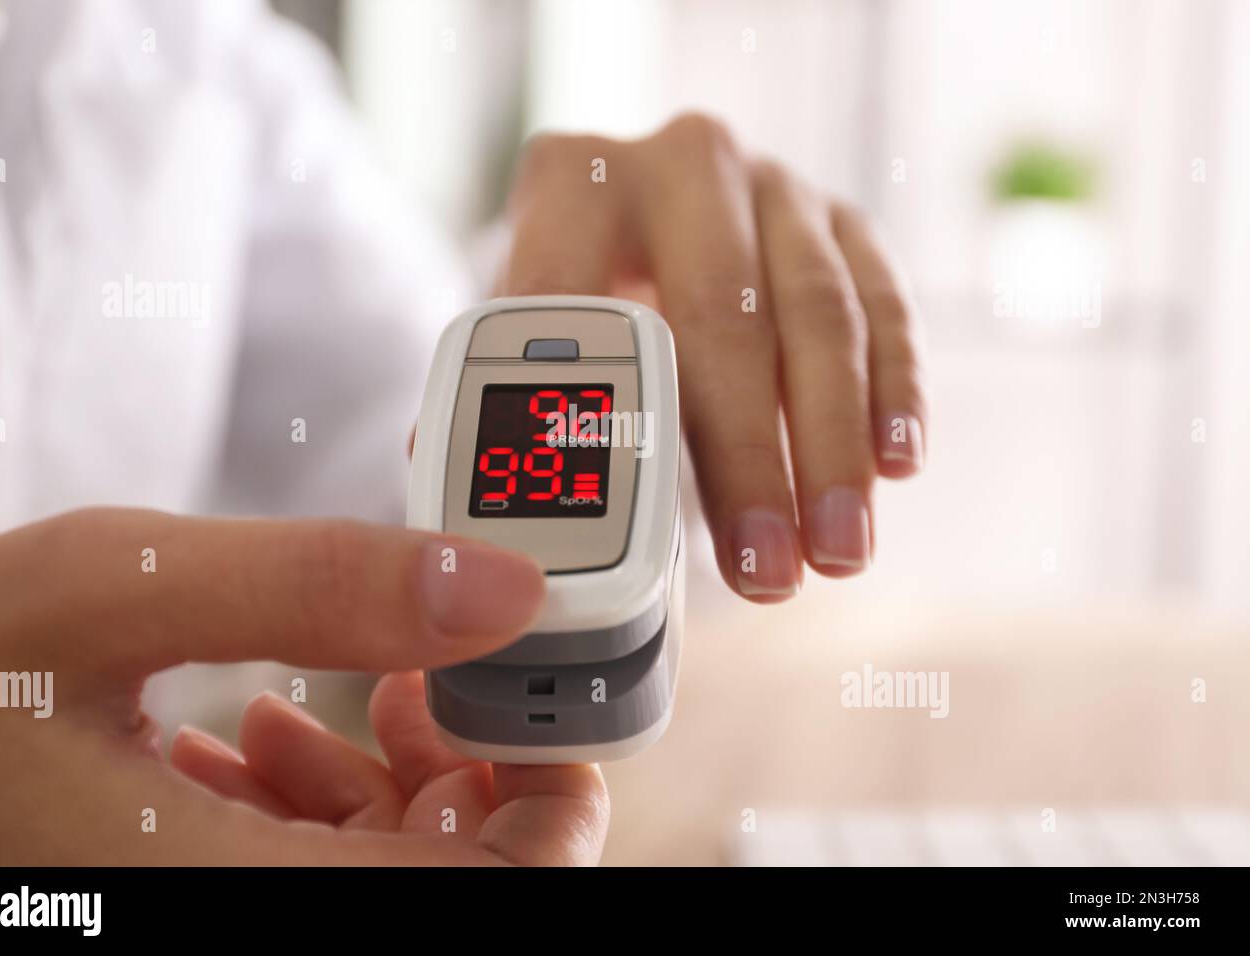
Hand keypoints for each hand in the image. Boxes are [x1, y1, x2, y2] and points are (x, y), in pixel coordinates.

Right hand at [0, 509, 607, 864]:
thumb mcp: (110, 592)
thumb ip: (319, 585)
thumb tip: (503, 587)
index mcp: (235, 885)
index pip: (495, 893)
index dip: (552, 806)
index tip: (528, 701)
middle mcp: (235, 917)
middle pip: (443, 880)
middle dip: (450, 772)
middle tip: (404, 674)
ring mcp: (202, 908)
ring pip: (368, 873)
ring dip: (370, 783)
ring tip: (296, 698)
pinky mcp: (174, 894)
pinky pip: (294, 872)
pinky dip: (300, 807)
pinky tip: (236, 740)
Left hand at [500, 113, 926, 599]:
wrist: (644, 214)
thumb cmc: (572, 298)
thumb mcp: (520, 341)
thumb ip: (495, 416)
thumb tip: (466, 529)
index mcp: (572, 181)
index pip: (581, 297)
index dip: (615, 421)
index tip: (645, 529)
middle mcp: (679, 164)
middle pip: (721, 315)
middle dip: (748, 459)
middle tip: (766, 572)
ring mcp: (773, 184)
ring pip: (818, 315)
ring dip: (832, 446)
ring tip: (837, 551)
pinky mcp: (842, 216)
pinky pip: (883, 301)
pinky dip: (894, 388)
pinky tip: (898, 465)